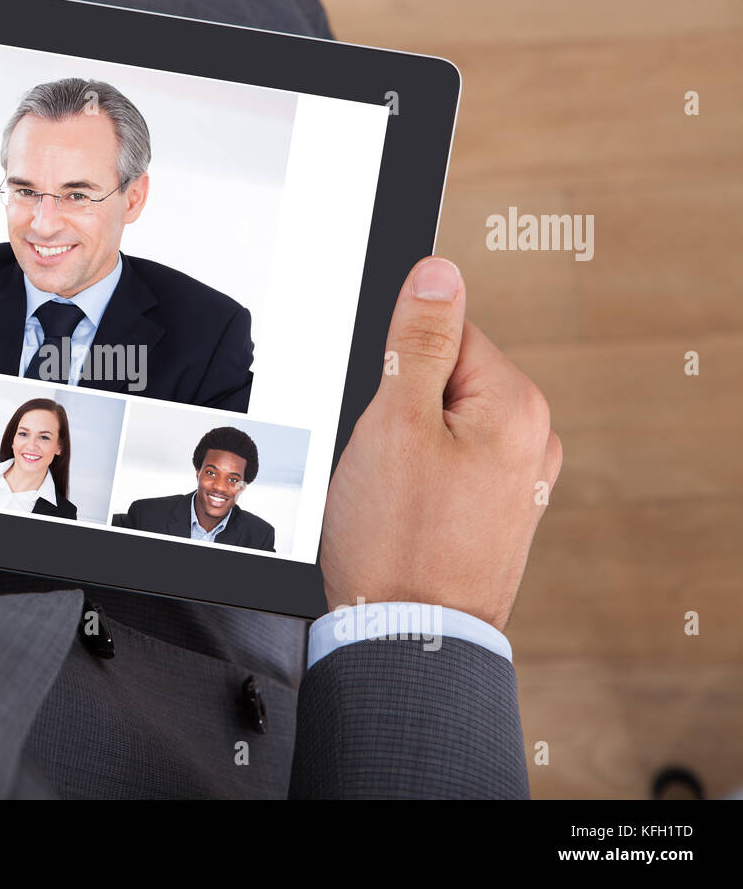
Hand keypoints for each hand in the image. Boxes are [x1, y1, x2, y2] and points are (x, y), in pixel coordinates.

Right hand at [319, 256, 561, 630]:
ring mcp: (517, 481)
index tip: (381, 414)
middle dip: (399, 410)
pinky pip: (447, 467)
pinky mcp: (496, 514)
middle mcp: (531, 439)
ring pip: (440, 426)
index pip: (445, 333)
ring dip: (404, 448)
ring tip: (390, 495)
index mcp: (516, 405)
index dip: (396, 368)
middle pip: (443, 379)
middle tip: (381, 460)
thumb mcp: (394, 421)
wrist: (404, 639)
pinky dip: (418, 481)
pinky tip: (402, 514)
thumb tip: (439, 273)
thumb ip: (419, 340)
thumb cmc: (396, 542)